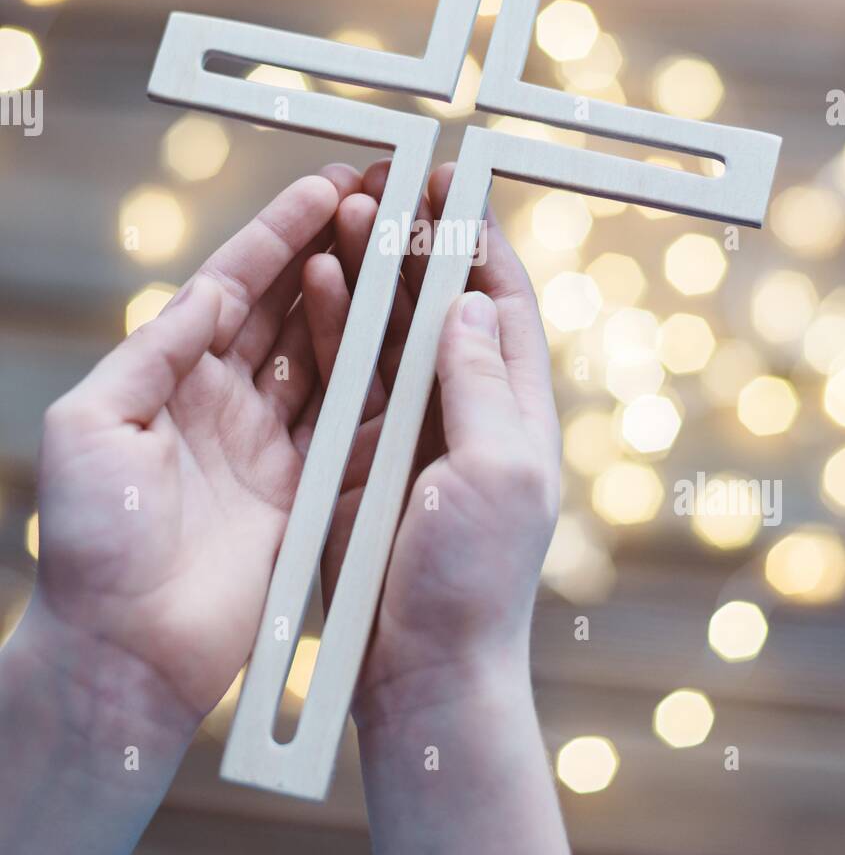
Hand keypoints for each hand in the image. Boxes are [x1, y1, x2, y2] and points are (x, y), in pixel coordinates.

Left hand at [25, 164, 363, 729]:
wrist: (121, 653)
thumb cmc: (89, 541)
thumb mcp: (92, 426)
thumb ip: (155, 351)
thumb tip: (213, 291)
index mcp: (167, 376)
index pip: (232, 286)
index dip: (279, 234)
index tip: (328, 187)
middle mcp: (221, 401)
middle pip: (286, 308)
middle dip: (332, 251)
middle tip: (381, 203)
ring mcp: (266, 444)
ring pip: (323, 354)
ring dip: (359, 301)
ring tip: (400, 250)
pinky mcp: (302, 489)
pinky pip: (344, 419)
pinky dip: (372, 376)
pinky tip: (404, 333)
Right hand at [307, 160, 562, 724]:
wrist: (418, 671)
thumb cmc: (471, 580)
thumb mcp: (496, 474)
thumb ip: (482, 385)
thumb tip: (473, 301)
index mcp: (516, 410)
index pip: (504, 304)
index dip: (481, 241)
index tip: (452, 184)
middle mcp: (465, 410)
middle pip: (440, 304)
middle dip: (416, 242)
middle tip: (384, 184)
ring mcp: (409, 430)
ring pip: (388, 331)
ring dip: (370, 272)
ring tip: (344, 212)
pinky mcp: (357, 453)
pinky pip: (346, 374)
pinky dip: (334, 327)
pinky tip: (318, 282)